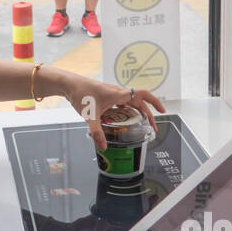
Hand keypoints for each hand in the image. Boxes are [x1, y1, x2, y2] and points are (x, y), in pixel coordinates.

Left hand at [47, 68, 164, 150]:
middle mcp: (117, 92)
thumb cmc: (80, 94)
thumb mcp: (90, 116)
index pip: (143, 95)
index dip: (154, 102)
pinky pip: (120, 103)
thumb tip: (103, 146)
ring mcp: (112, 93)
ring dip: (136, 112)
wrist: (69, 84)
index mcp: (118, 94)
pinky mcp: (105, 95)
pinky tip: (120, 119)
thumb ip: (97, 132)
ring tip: (139, 124)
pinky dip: (124, 111)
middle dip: (147, 114)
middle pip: (139, 101)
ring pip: (129, 102)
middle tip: (152, 126)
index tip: (162, 110)